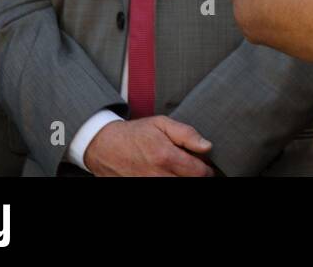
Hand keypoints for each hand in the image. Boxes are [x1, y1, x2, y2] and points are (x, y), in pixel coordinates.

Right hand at [84, 116, 213, 176]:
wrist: (104, 146)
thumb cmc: (136, 133)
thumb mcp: (162, 123)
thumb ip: (187, 134)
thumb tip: (207, 147)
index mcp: (165, 156)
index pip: (199, 173)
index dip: (207, 169)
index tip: (204, 164)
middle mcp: (157, 175)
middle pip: (189, 183)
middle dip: (194, 175)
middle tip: (191, 167)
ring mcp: (147, 184)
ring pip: (176, 187)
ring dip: (181, 179)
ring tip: (177, 170)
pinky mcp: (140, 188)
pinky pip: (161, 188)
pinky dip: (167, 181)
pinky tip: (166, 174)